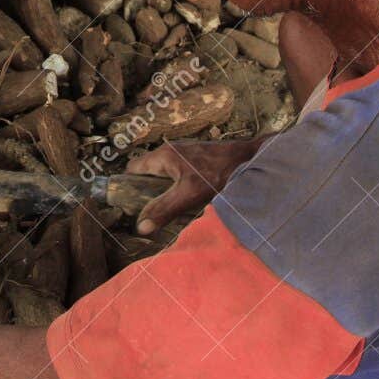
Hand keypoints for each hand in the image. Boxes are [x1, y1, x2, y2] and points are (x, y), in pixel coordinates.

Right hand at [126, 137, 267, 235]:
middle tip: (151, 212)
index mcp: (163, 156)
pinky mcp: (197, 160)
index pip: (133, 169)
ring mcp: (185, 154)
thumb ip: (164, 209)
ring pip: (164, 175)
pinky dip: (178, 188)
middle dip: (147, 192)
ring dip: (164, 191)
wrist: (250, 160)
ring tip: (169, 210)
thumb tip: (140, 227)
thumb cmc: (219, 174)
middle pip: (148, 173)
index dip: (128, 186)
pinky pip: (178, 174)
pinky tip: (187, 201)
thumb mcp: (188, 195)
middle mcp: (171, 151)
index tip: (129, 205)